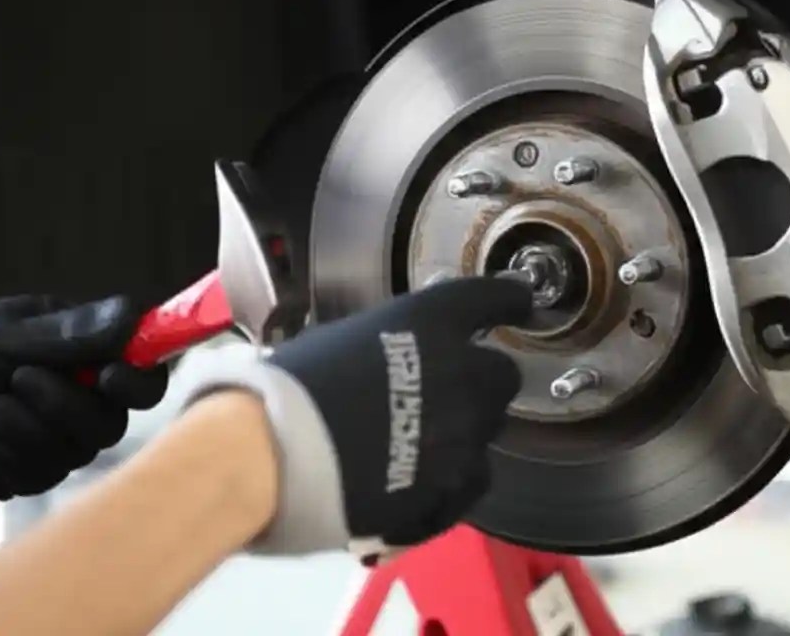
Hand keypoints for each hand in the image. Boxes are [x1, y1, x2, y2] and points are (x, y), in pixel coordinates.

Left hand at [0, 296, 167, 499]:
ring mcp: (51, 432)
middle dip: (65, 406)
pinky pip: (45, 477)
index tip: (110, 379)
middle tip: (17, 384)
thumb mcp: (0, 340)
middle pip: (115, 416)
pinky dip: (6, 460)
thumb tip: (134, 314)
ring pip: (81, 451)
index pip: (137, 360)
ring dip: (28, 433)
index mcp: (71, 343)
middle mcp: (70, 387)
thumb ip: (70, 333)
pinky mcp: (27, 469)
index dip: (138, 375)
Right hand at [168, 277, 531, 554]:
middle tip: (451, 389)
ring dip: (466, 430)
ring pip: (489, 430)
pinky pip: (472, 483)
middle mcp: (460, 375)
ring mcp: (461, 437)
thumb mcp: (342, 339)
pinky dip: (454, 479)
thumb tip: (399, 355)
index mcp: (430, 324)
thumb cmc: (288, 387)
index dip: (509, 300)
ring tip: (427, 439)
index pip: (491, 300)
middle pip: (502, 375)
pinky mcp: (448, 490)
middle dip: (482, 379)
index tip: (519, 301)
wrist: (270, 457)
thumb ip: (390, 344)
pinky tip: (427, 479)